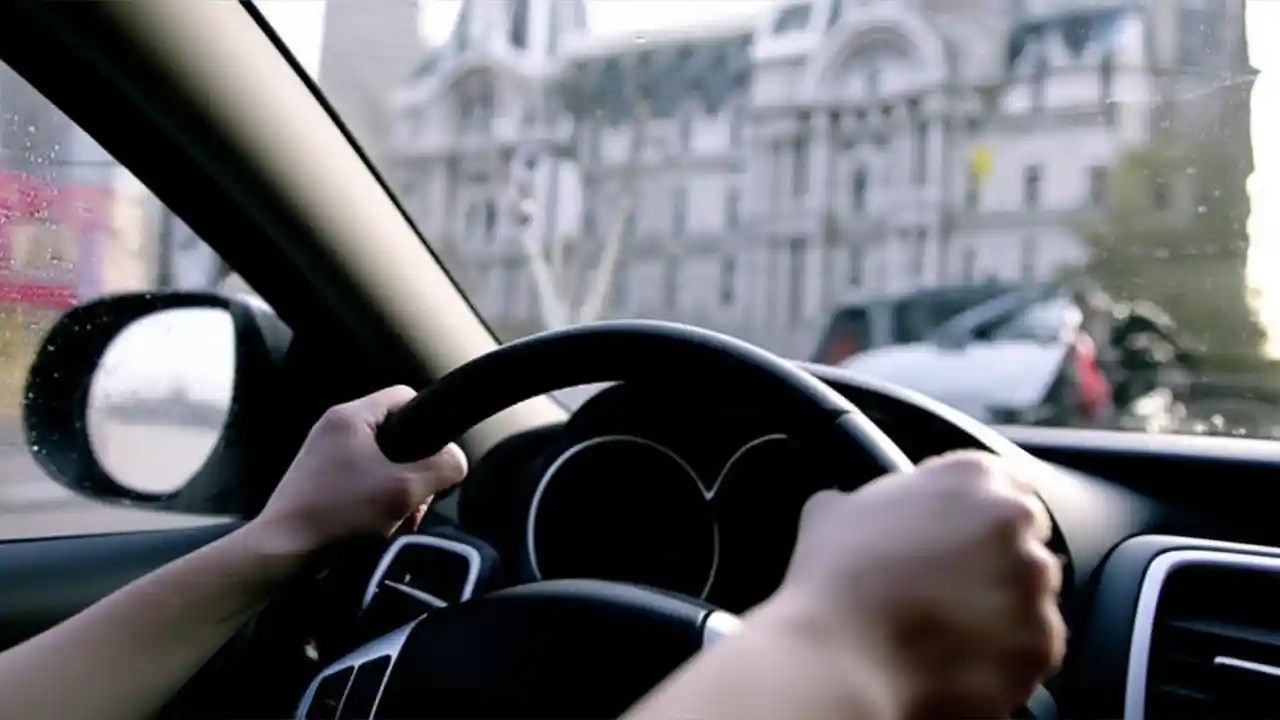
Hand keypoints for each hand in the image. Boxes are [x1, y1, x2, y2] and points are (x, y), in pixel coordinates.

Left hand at [253, 386, 467, 557]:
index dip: (430, 423)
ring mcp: (321, 455)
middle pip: (396, 433)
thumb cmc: (340, 514)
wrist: (281, 553)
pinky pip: (361, 480)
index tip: (436, 458)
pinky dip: (376, 499)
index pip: (406, 396)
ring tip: (400, 518)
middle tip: (418, 499)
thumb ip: (442, 468)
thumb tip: (456, 462)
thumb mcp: (404, 490)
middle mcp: (333, 428)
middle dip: (415, 468)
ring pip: (381, 461)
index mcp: (351, 416)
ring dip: (398, 489)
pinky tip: (379, 526)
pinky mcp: (316, 481)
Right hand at [767, 451, 1063, 717]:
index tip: (962, 541)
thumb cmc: (834, 581)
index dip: (981, 519)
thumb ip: (869, 500)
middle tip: (948, 591)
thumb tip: (854, 509)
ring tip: (948, 631)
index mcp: (970, 476)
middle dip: (995, 567)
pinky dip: (1005, 657)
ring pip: (1031, 599)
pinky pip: (1033, 649)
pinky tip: (958, 659)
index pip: (1005, 486)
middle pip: (1024, 543)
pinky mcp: (1041, 644)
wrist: (841, 658)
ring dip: (1001, 612)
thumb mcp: (837, 512)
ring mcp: (1032, 584)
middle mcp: (1012, 521)